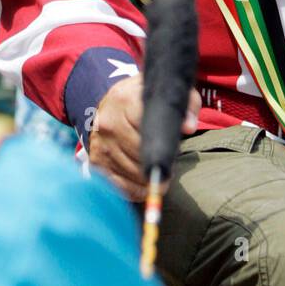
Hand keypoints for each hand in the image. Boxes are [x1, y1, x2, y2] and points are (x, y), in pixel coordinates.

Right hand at [88, 75, 200, 201]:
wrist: (112, 106)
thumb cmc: (145, 103)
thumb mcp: (168, 95)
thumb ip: (186, 106)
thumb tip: (189, 127)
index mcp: (127, 100)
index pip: (150, 130)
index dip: (166, 146)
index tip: (175, 151)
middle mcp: (109, 122)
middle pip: (142, 156)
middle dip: (159, 164)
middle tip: (168, 165)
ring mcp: (100, 143)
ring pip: (133, 173)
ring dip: (149, 179)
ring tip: (157, 172)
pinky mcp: (96, 161)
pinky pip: (119, 185)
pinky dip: (135, 190)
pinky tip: (144, 185)